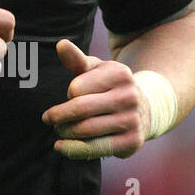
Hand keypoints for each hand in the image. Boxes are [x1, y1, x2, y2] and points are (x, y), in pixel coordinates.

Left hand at [41, 39, 150, 157]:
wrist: (145, 110)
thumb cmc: (111, 87)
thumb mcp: (97, 70)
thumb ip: (76, 59)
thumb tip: (60, 44)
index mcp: (120, 74)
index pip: (77, 88)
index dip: (68, 94)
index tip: (69, 97)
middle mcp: (129, 97)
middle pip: (80, 109)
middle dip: (59, 116)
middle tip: (49, 119)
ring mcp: (132, 121)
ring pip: (85, 130)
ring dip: (64, 132)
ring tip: (59, 130)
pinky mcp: (131, 142)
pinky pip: (95, 149)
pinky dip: (73, 149)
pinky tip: (61, 146)